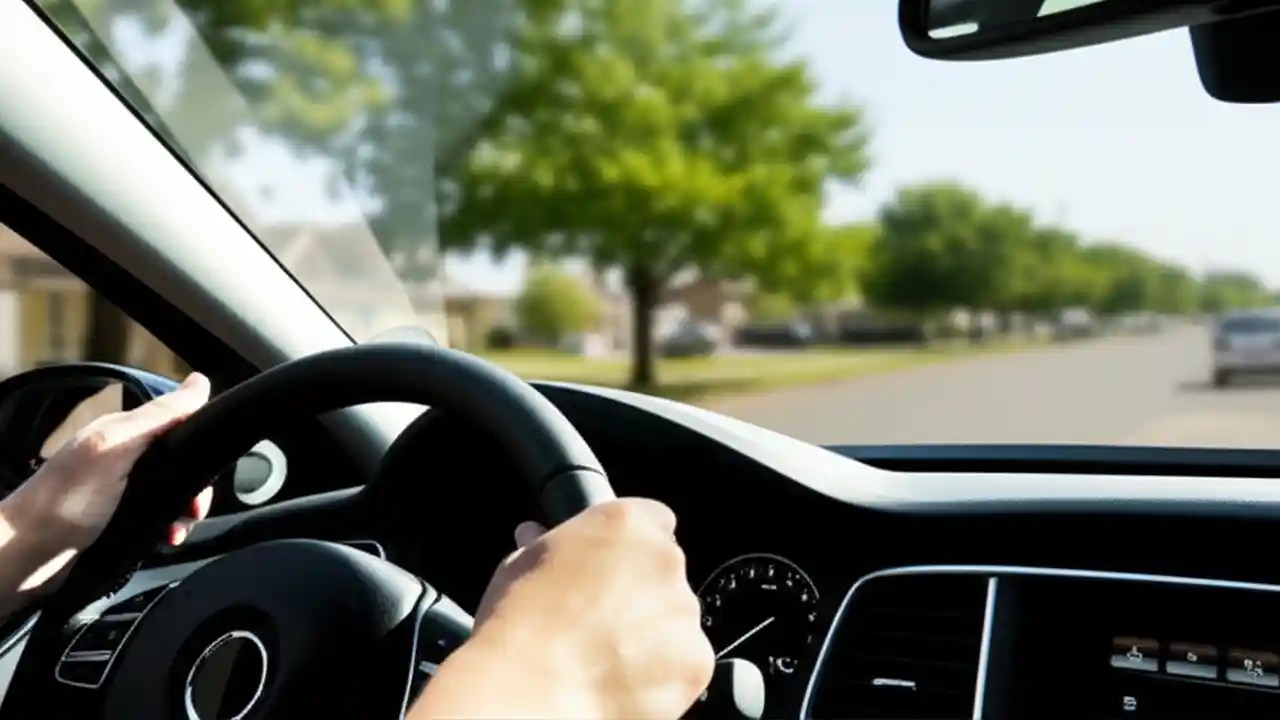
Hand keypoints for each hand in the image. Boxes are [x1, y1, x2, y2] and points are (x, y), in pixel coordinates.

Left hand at [0, 373, 212, 599]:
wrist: (26, 559)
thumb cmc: (63, 503)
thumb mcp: (113, 450)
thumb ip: (157, 418)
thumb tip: (199, 383)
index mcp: (123, 433)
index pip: (180, 424)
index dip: (201, 445)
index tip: (205, 473)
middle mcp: (125, 458)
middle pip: (183, 464)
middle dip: (195, 489)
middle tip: (190, 511)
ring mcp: (123, 490)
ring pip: (176, 493)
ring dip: (185, 513)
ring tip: (176, 531)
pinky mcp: (122, 520)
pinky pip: (162, 518)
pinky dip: (171, 528)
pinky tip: (165, 538)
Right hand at [411, 498, 714, 719]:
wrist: (531, 690)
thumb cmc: (519, 624)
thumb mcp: (521, 565)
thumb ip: (545, 544)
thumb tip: (535, 536)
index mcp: (625, 523)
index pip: (652, 520)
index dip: (631, 547)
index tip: (612, 568)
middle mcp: (665, 560)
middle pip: (665, 572)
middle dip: (642, 592)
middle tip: (602, 618)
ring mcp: (684, 612)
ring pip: (677, 619)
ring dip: (653, 632)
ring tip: (607, 657)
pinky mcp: (696, 660)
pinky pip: (685, 663)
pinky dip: (663, 674)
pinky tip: (622, 681)